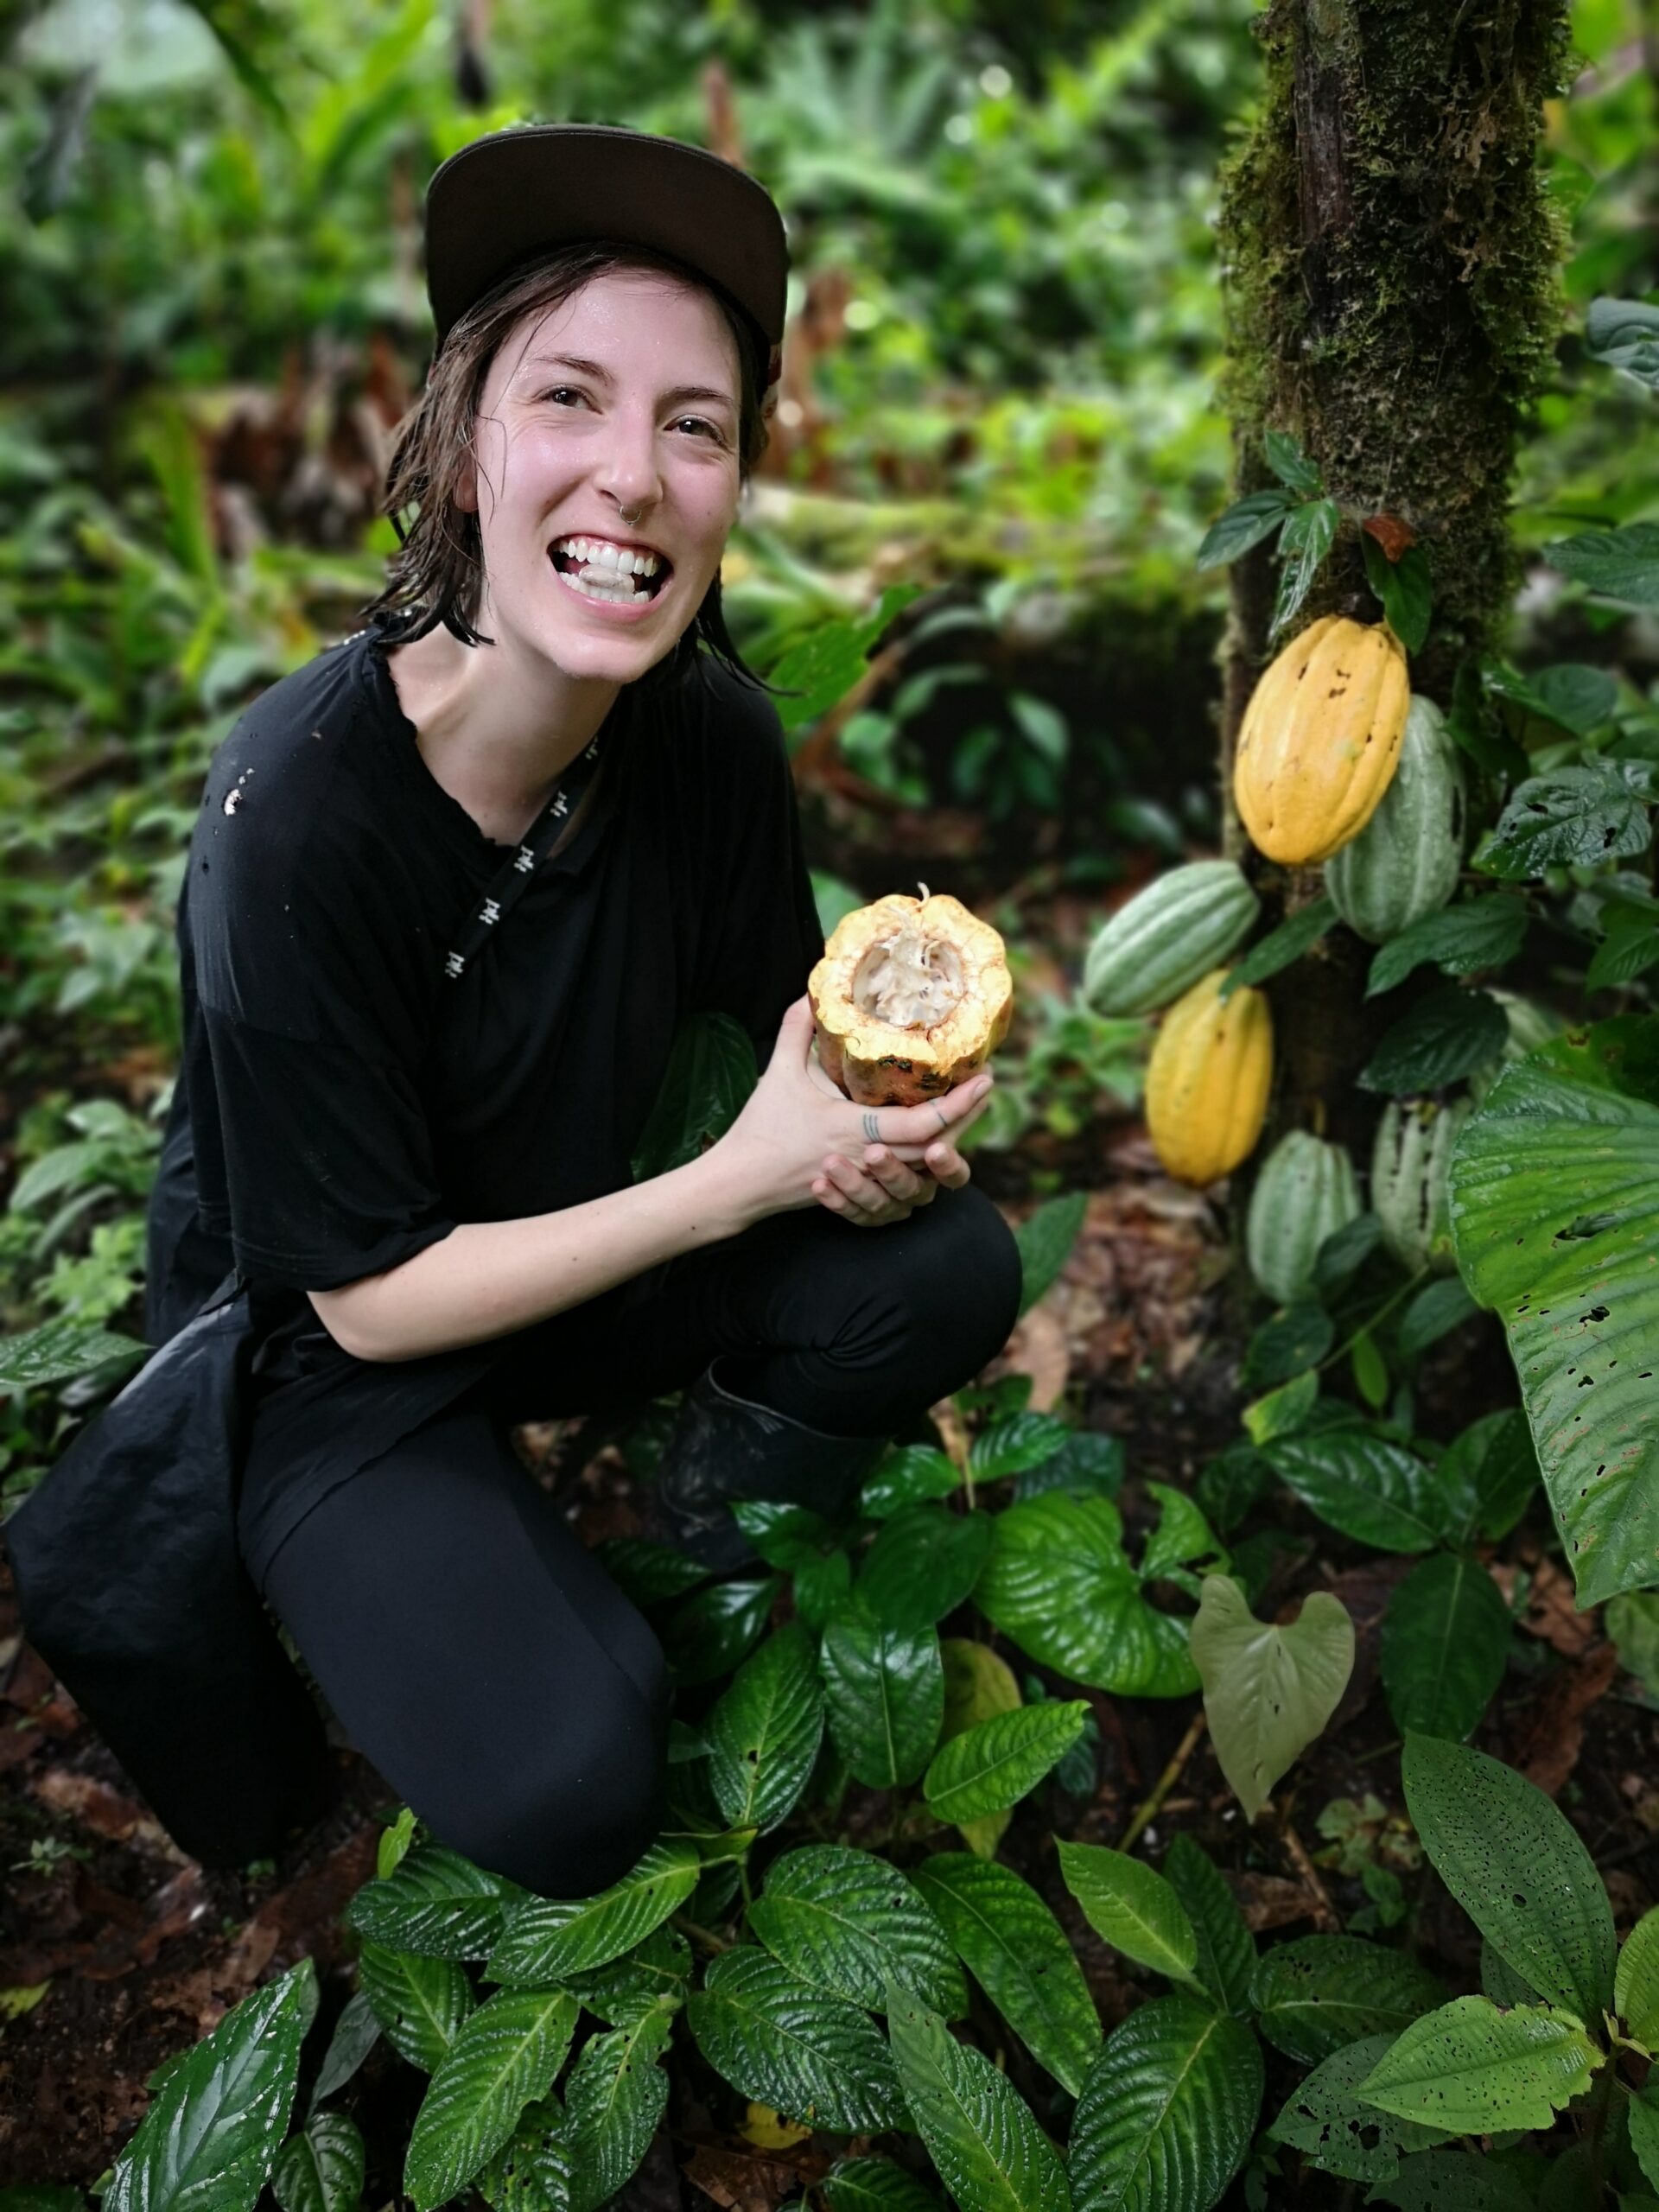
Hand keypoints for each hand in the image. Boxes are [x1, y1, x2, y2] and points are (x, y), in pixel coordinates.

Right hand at [709, 996, 995, 1230]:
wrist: (740, 1183)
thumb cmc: (760, 1130)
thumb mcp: (779, 1073)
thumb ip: (796, 1031)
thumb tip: (810, 994)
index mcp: (854, 1129)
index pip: (922, 1124)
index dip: (959, 1104)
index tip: (984, 1078)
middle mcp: (868, 1157)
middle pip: (937, 1146)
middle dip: (968, 1117)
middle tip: (986, 1085)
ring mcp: (867, 1177)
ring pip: (926, 1166)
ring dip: (952, 1140)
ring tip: (968, 1108)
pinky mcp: (862, 1188)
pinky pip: (907, 1180)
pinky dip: (926, 1161)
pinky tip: (937, 1140)